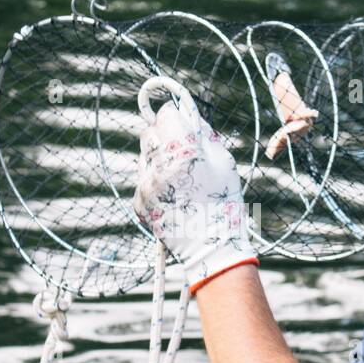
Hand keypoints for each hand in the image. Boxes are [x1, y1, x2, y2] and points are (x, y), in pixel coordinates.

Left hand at [132, 76, 257, 293]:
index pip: (166, 114)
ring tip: (179, 178)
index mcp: (185, 151)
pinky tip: (173, 196)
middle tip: (179, 147)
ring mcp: (146, 185)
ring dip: (157, 159)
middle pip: (149, 132)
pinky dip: (154, 182)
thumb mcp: (223, 161)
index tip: (180, 120)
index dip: (174, 115)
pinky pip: (143, 180)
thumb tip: (188, 115)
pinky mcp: (139, 202)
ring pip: (144, 156)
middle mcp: (161, 166)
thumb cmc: (224, 202)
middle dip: (162, 135)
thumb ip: (203, 133)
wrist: (211, 248)